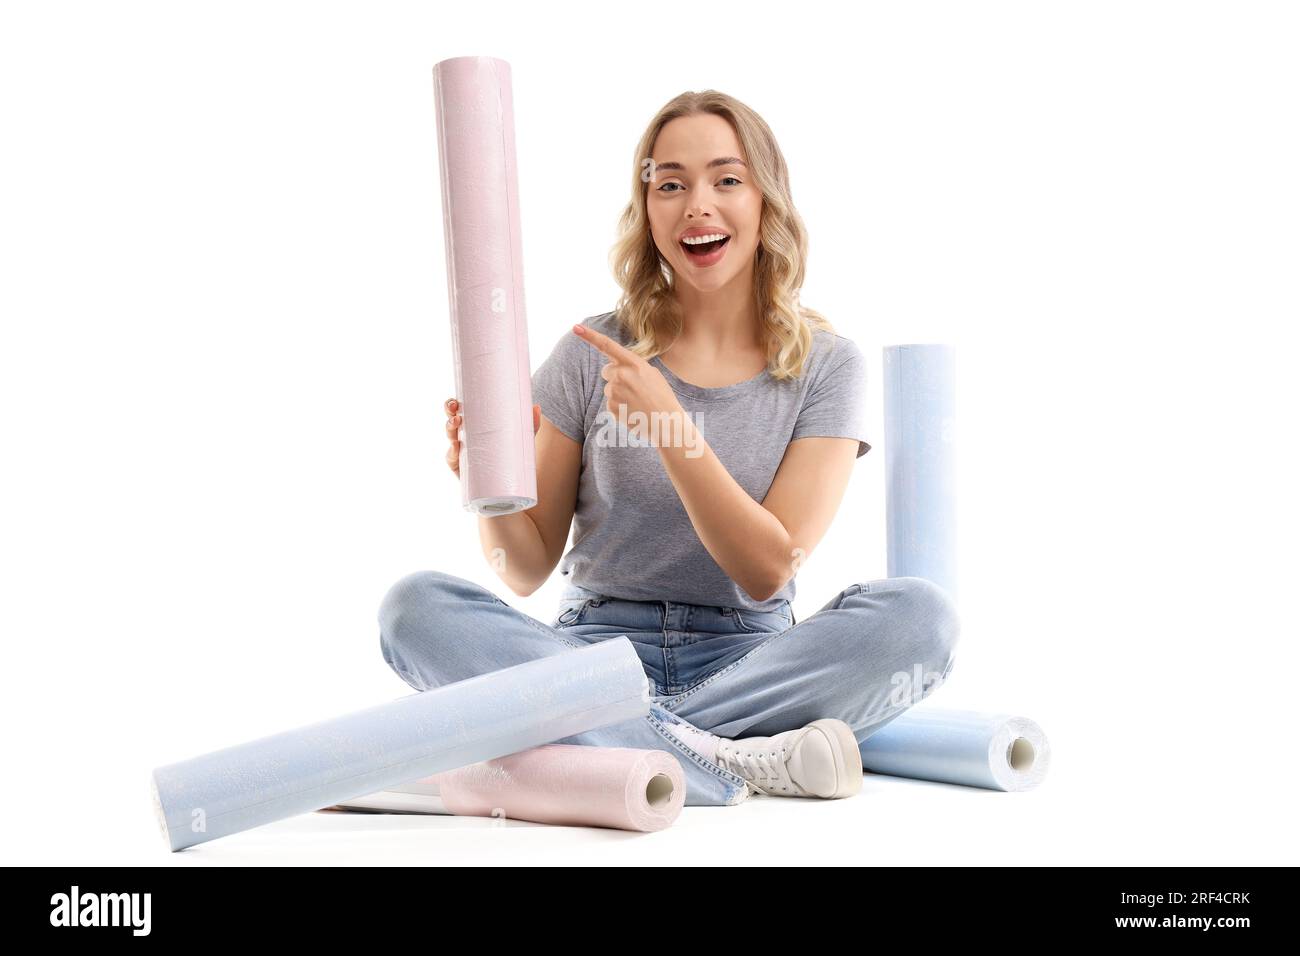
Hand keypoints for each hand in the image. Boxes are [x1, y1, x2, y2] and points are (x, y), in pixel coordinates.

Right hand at [444, 397, 541, 478]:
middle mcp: (464, 438)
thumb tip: (536, 407)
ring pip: (450, 437)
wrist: (507, 488)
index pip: (460, 412)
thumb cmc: (509, 459)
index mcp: (474, 427)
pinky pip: (452, 459)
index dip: (453, 404)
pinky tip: (456, 446)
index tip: (457, 398)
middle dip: (449, 411)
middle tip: (455, 407)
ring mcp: (460, 453)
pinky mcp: (460, 468)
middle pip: (451, 420)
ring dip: (449, 428)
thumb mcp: (520, 440)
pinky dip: (452, 451)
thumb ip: (529, 425)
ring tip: (457, 422)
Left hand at [573, 325, 681, 441]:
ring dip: (620, 393)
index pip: (607, 345)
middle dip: (616, 376)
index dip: (589, 336)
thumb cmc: (661, 397)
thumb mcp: (651, 373)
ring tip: (637, 401)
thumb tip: (614, 367)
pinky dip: (620, 407)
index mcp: (633, 363)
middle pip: (607, 370)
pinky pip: (610, 403)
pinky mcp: (611, 407)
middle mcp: (621, 375)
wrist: (665, 422)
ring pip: (609, 388)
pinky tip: (633, 410)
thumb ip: (632, 366)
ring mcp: (615, 392)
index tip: (575, 328)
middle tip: (634, 388)